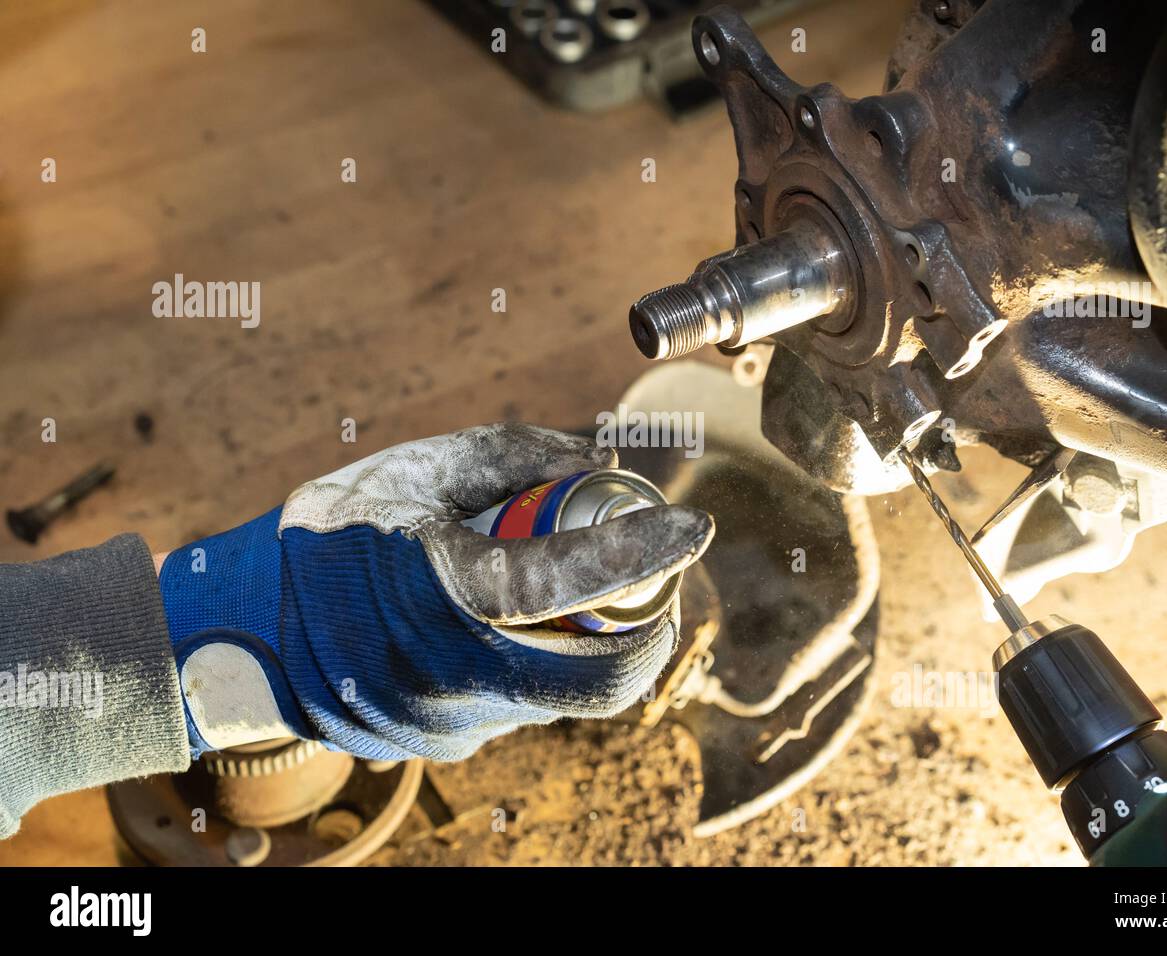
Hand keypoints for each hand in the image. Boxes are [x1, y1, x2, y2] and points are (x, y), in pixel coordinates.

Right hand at [157, 423, 713, 759]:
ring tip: (555, 583)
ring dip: (590, 636)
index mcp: (447, 596)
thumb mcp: (413, 472)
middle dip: (642, 619)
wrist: (239, 637)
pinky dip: (541, 657)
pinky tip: (503, 620)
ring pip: (568, 690)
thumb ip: (512, 456)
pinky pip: (527, 701)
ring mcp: (456, 724)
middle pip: (605, 672)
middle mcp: (459, 677)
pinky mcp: (451, 743)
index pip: (572, 577)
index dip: (644, 549)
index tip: (694, 524)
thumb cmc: (325, 540)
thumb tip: (598, 457)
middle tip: (643, 571)